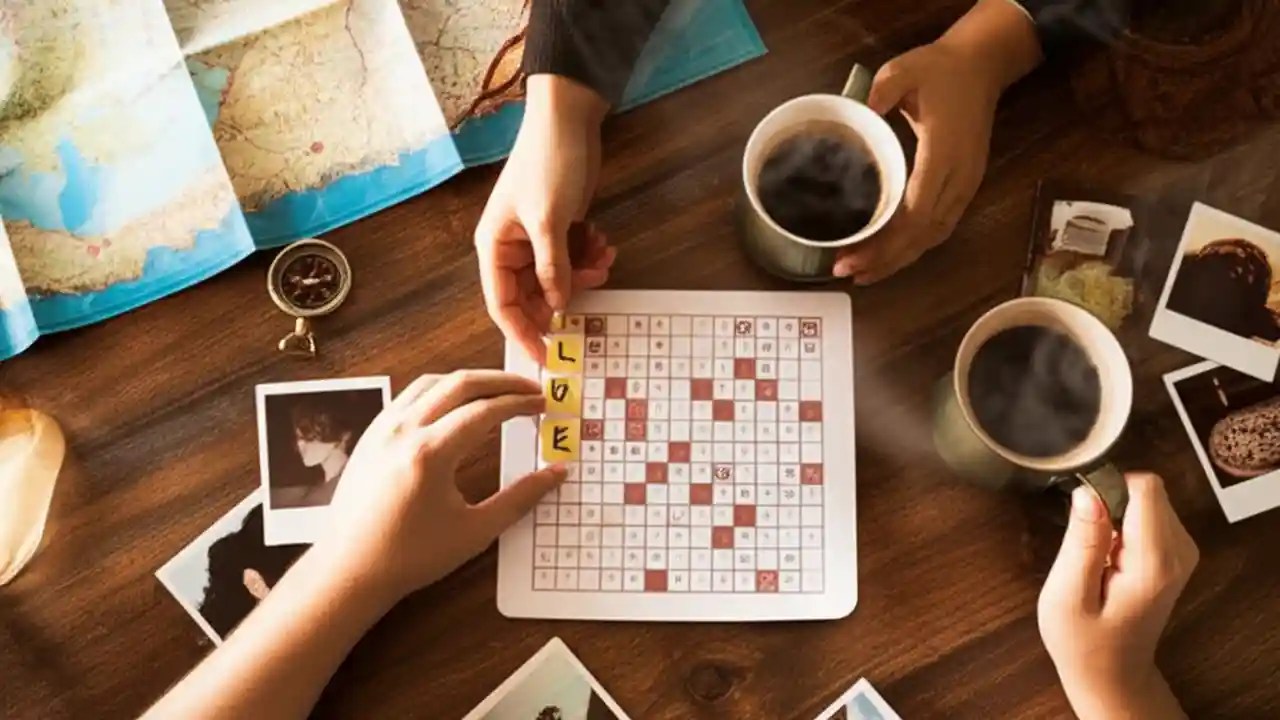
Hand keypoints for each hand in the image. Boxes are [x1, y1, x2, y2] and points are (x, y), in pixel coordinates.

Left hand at [314, 371, 565, 602]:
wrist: (350, 570)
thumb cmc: (411, 556)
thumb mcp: (475, 531)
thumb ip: (520, 498)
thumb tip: (555, 474)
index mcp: (430, 452)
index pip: (485, 409)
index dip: (520, 402)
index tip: (543, 403)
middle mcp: (403, 430)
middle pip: (460, 383)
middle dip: (501, 381)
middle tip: (529, 388)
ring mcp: (382, 428)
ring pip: (431, 383)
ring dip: (468, 381)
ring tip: (496, 392)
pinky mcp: (370, 435)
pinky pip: (409, 397)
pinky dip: (439, 391)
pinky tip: (454, 408)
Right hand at [475, 75, 616, 363]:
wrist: (569, 120)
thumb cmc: (548, 164)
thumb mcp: (550, 220)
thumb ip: (552, 268)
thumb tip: (558, 306)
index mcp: (494, 247)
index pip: (501, 306)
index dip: (523, 333)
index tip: (547, 357)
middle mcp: (510, 248)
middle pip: (533, 297)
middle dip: (563, 297)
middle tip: (591, 297)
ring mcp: (535, 240)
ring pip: (557, 279)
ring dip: (583, 274)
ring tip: (603, 255)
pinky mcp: (559, 230)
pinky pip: (572, 260)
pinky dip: (589, 257)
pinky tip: (604, 242)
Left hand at [833, 0, 1040, 283]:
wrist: (982, 66)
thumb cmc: (941, 69)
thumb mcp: (906, 68)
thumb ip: (885, 88)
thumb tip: (862, 108)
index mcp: (943, 153)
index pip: (917, 212)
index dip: (886, 241)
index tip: (852, 255)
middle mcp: (959, 177)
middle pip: (923, 234)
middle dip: (885, 259)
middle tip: (845, 271)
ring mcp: (966, 185)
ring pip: (934, 236)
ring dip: (899, 259)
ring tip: (863, 274)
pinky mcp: (965, 186)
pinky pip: (940, 226)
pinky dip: (914, 246)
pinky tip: (890, 256)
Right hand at [1037, 474, 1198, 718]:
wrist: (1112, 672)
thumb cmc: (1083, 640)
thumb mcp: (1067, 595)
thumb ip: (1081, 542)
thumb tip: (1087, 492)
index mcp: (1154, 563)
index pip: (1145, 489)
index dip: (1107, 487)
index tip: (1081, 513)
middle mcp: (1180, 552)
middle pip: (1149, 491)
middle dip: (1110, 502)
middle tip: (1086, 542)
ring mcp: (1183, 553)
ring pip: (1149, 499)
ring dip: (1116, 514)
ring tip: (1097, 553)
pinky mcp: (1177, 553)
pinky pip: (1151, 514)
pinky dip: (1124, 524)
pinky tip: (1109, 556)